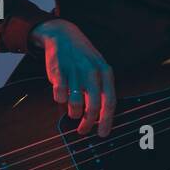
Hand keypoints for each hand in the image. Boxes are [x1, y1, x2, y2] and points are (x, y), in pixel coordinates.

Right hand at [30, 19, 116, 136]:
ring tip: (73, 112)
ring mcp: (75, 71)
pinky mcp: (59, 71)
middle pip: (93, 106)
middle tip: (83, 131)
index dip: (107, 121)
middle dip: (88, 123)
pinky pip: (59, 94)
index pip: (110, 102)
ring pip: (76, 103)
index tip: (102, 134)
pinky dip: (60, 99)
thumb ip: (101, 89)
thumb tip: (101, 117)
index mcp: (106, 72)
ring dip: (74, 112)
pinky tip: (61, 96)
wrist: (63, 35)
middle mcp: (93, 72)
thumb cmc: (83, 58)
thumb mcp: (98, 69)